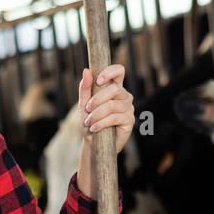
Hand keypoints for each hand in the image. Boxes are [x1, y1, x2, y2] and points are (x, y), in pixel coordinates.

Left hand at [75, 65, 133, 200]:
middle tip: (87, 109)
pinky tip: (94, 128)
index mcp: (115, 87)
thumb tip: (87, 70)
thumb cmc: (90, 121)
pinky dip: (101, 123)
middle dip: (97, 99)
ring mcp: (128, 108)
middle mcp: (124, 96)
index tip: (98, 81)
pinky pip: (115, 118)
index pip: (119, 71)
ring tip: (89, 122)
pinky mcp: (130, 121)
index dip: (110, 72)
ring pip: (112, 105)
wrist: (94, 142)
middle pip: (115, 89)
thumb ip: (85, 88)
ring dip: (97, 114)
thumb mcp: (84, 104)